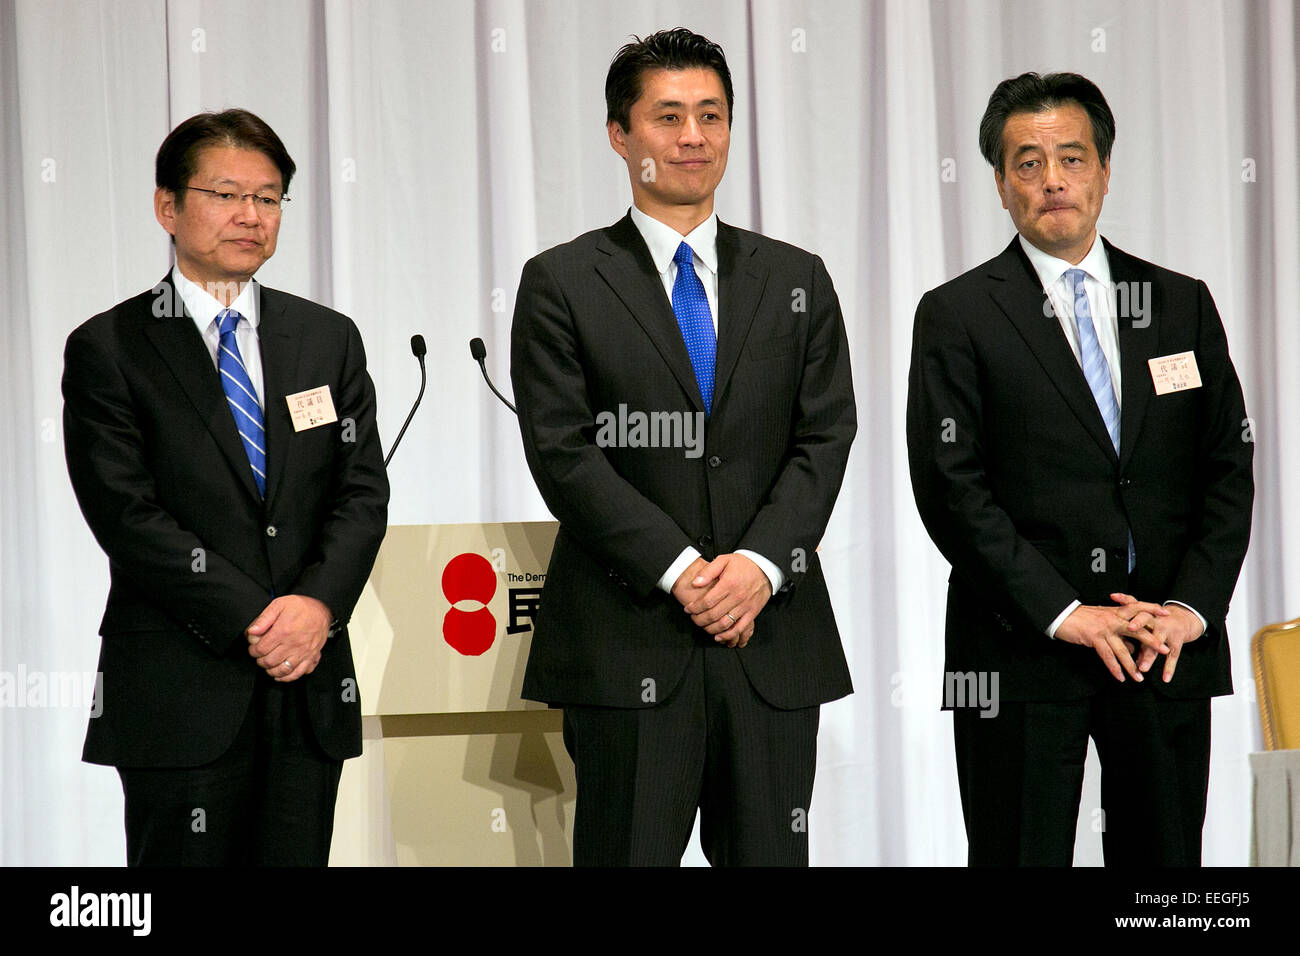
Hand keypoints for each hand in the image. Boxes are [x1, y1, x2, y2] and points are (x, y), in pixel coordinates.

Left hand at [246, 594, 331, 681]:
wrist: (323, 609)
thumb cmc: (302, 606)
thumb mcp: (280, 604)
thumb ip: (264, 618)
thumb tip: (252, 632)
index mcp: (282, 632)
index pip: (261, 649)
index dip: (253, 651)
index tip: (253, 648)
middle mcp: (293, 644)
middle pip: (269, 662)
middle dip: (260, 661)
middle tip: (260, 656)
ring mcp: (303, 653)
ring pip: (282, 670)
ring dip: (271, 670)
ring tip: (269, 665)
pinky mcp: (311, 657)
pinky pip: (298, 673)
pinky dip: (288, 677)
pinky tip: (281, 674)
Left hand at [676, 553, 771, 648]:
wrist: (764, 567)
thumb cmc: (742, 564)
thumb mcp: (723, 560)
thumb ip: (708, 571)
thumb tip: (695, 583)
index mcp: (728, 584)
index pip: (707, 601)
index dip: (695, 608)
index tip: (688, 609)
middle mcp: (737, 597)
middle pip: (713, 615)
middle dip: (699, 619)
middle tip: (693, 618)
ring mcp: (745, 606)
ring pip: (724, 624)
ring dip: (710, 629)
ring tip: (703, 626)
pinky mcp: (752, 613)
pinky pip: (739, 628)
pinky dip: (728, 635)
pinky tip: (718, 637)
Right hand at [1054, 601, 1170, 682]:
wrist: (1062, 614)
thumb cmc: (1081, 617)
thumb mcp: (1102, 620)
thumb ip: (1118, 632)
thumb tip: (1131, 648)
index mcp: (1115, 612)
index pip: (1137, 607)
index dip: (1151, 608)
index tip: (1165, 612)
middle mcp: (1113, 619)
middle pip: (1136, 630)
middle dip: (1151, 641)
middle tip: (1165, 650)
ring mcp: (1104, 629)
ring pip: (1122, 649)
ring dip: (1131, 665)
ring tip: (1140, 677)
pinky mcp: (1094, 638)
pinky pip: (1107, 656)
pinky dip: (1114, 668)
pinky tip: (1120, 677)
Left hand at [1110, 593, 1204, 682]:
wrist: (1182, 619)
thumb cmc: (1153, 620)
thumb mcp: (1140, 617)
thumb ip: (1124, 623)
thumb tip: (1108, 635)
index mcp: (1146, 613)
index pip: (1135, 608)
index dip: (1127, 608)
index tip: (1120, 614)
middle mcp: (1157, 620)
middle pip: (1147, 622)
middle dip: (1139, 628)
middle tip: (1130, 630)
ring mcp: (1168, 631)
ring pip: (1158, 643)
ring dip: (1150, 656)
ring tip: (1143, 669)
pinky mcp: (1177, 642)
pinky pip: (1173, 656)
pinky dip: (1169, 668)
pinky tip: (1165, 678)